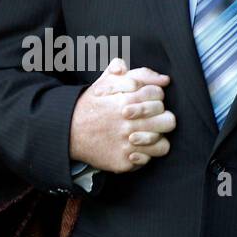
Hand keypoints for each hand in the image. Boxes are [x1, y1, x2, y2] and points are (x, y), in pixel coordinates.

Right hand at [69, 58, 175, 172]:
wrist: (68, 131)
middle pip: (168, 120)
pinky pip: (150, 158)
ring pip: (163, 141)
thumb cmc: (91, 105)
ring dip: (156, 135)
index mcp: (126, 101)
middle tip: (151, 118)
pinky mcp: (124, 161)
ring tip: (145, 132)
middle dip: (161, 116)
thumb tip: (163, 79)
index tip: (147, 100)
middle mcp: (128, 124)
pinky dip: (146, 153)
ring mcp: (127, 145)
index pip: (159, 96)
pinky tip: (137, 146)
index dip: (156, 96)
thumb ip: (134, 74)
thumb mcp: (106, 82)